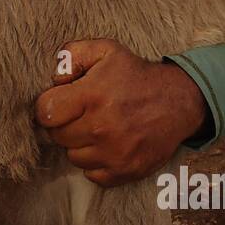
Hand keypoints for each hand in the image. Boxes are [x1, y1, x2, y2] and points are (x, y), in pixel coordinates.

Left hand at [35, 39, 208, 187]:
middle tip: (81, 114)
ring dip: (79, 144)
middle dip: (64, 124)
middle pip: (57, 136)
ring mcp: (114, 153)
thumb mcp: (105, 50)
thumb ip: (72, 55)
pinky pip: (91, 175)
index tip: (61, 103)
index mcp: (92, 96)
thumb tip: (54, 78)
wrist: (179, 102)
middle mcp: (101, 127)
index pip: (45, 113)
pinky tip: (107, 145)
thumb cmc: (136, 75)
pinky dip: (95, 162)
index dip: (48, 107)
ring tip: (96, 128)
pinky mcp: (125, 170)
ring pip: (73, 157)